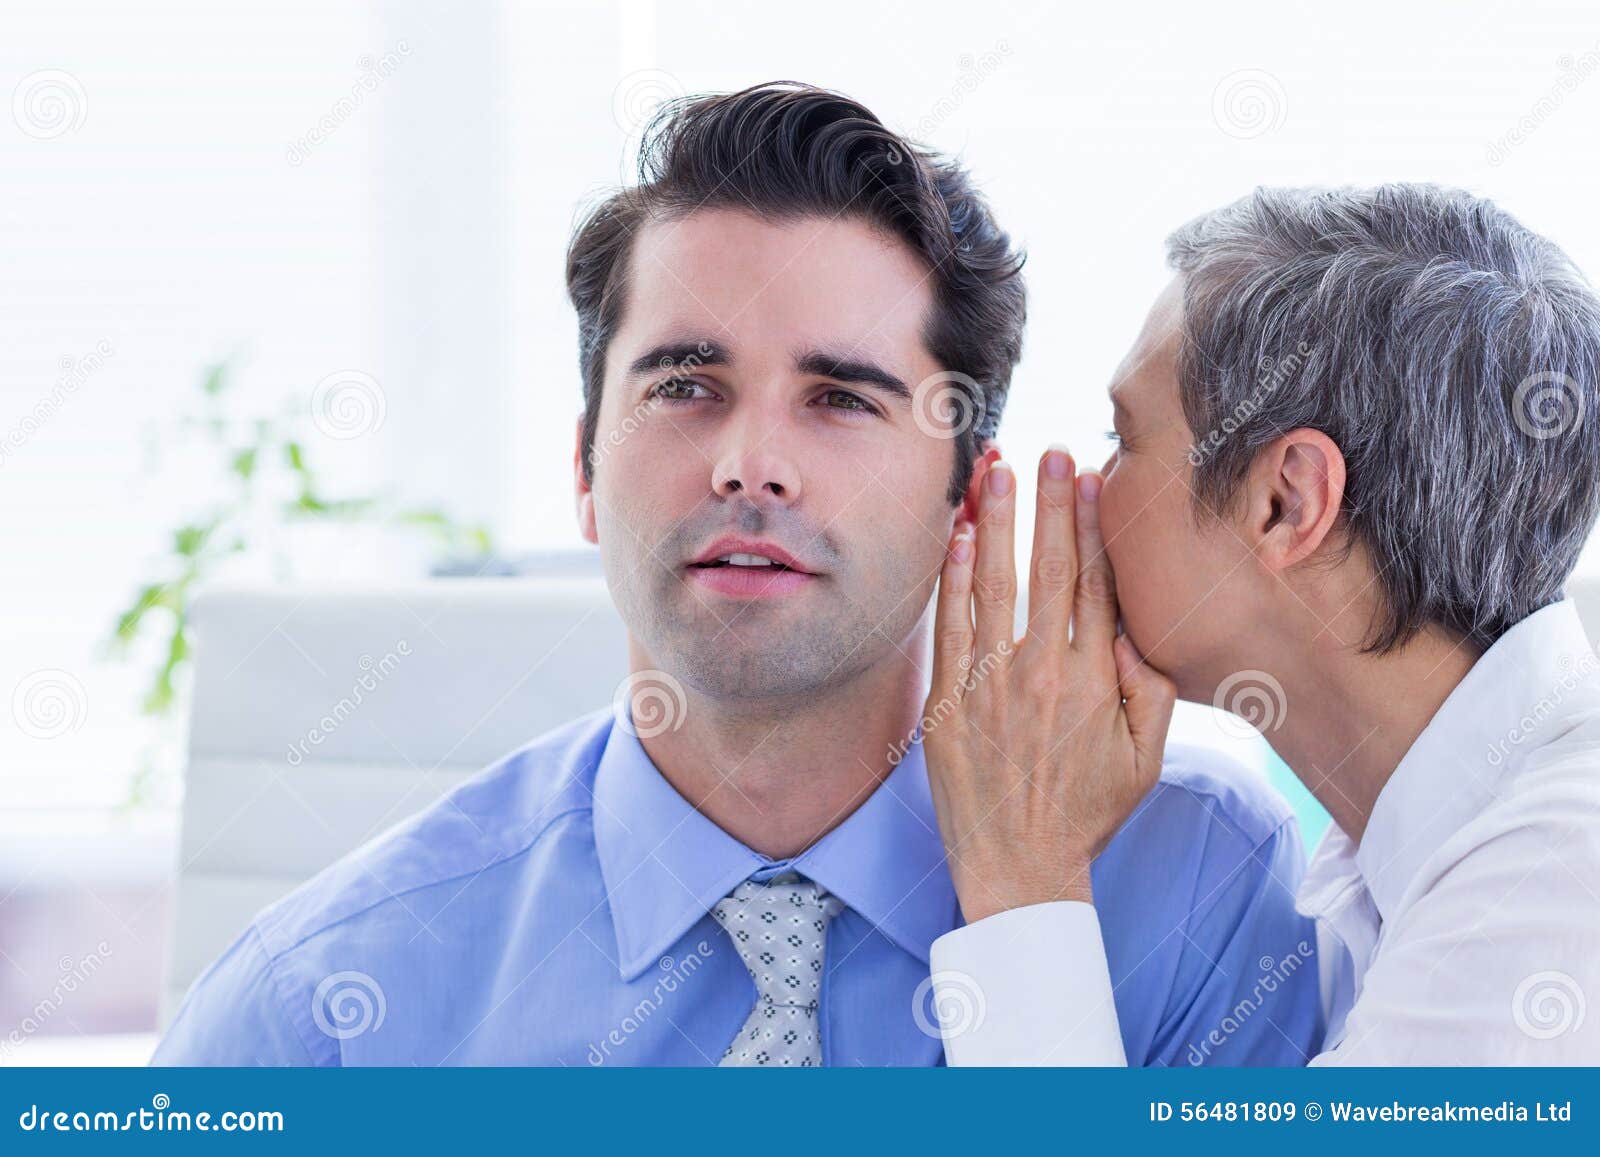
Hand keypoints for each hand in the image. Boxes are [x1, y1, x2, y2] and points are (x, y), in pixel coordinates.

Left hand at [921, 448, 1176, 924]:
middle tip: (1049, 452)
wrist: (1019, 868)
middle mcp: (1043, 673)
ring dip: (993, 522)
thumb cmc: (1088, 811)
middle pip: (1049, 569)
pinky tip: (953, 535)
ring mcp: (989, 685)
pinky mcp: (947, 701)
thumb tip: (1135, 622)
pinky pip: (947, 625)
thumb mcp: (1148, 758)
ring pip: (992, 584)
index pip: (1098, 583)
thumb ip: (1150, 687)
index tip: (1091, 478)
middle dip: (1049, 504)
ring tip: (996, 470)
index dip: (1094, 525)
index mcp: (1096, 681)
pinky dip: (949, 577)